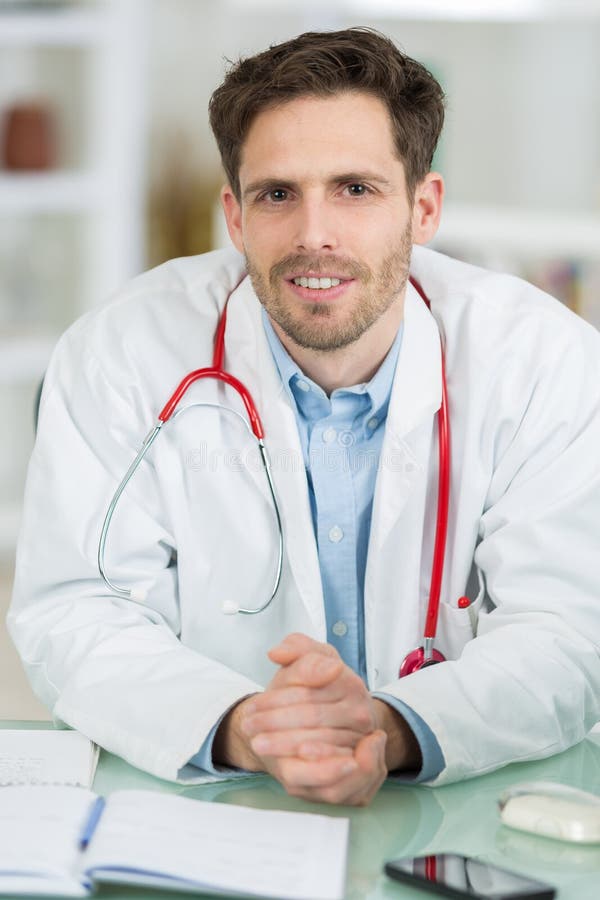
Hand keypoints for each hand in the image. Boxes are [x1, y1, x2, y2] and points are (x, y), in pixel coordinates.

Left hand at [213, 633, 419, 804]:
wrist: (332, 721)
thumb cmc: (315, 691)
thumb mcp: (307, 660)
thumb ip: (296, 648)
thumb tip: (279, 653)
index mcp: (351, 683)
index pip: (307, 694)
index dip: (274, 702)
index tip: (251, 708)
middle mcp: (362, 713)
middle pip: (312, 720)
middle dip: (275, 725)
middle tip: (249, 728)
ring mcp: (362, 743)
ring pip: (320, 747)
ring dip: (285, 747)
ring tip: (259, 745)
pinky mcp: (358, 771)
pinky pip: (334, 775)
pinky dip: (311, 772)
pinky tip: (288, 767)